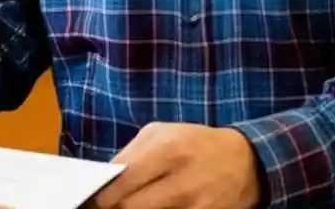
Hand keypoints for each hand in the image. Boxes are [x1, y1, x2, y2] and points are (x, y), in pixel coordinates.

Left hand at [91, 123, 261, 208]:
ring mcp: (195, 206)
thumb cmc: (194, 143)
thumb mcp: (162, 133)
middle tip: (103, 207)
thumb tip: (101, 182)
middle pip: (129, 208)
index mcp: (168, 150)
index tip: (89, 200)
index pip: (121, 182)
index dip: (99, 195)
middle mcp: (182, 180)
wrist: (246, 161)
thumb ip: (130, 154)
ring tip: (126, 207)